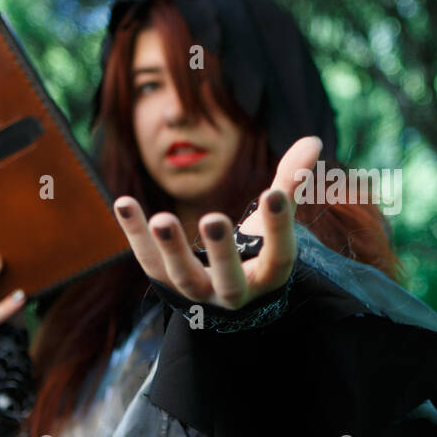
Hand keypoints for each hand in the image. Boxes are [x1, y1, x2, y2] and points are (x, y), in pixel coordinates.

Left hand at [112, 135, 322, 309]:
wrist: (225, 295)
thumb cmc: (256, 250)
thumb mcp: (274, 222)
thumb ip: (290, 183)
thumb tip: (313, 140)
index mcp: (268, 276)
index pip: (278, 255)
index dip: (278, 227)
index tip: (274, 195)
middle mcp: (234, 293)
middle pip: (228, 279)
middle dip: (220, 251)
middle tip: (214, 219)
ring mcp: (197, 293)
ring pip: (182, 276)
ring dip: (170, 248)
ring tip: (162, 218)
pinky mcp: (165, 283)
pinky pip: (148, 260)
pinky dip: (135, 233)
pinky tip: (123, 202)